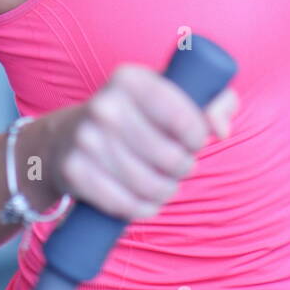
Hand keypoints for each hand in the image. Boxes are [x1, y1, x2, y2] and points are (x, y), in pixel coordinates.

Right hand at [46, 64, 238, 221]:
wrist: (68, 136)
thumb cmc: (135, 115)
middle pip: (169, 156)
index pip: (183, 117)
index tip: (193, 142)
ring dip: (165, 192)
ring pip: (148, 185)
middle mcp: (104, 105)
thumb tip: (220, 129)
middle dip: (183, 168)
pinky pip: (123, 204)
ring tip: (166, 185)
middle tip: (180, 166)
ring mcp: (86, 139)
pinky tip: (147, 203)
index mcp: (130, 79)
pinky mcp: (74, 171)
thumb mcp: (170, 95)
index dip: (197, 138)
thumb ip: (213, 101)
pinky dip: (142, 210)